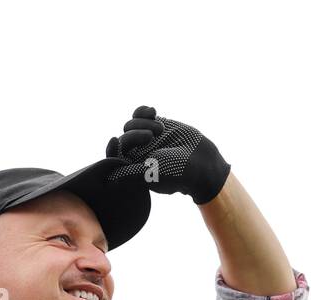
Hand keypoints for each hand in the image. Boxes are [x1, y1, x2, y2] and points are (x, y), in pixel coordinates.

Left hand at [105, 105, 230, 204]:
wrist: (202, 161)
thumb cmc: (177, 172)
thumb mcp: (151, 175)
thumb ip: (129, 174)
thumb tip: (108, 178)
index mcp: (132, 169)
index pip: (113, 157)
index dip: (111, 148)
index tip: (114, 140)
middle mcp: (137, 154)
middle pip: (123, 139)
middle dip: (134, 135)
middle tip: (151, 137)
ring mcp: (146, 138)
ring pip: (130, 125)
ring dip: (142, 123)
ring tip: (160, 129)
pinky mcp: (156, 125)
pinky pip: (140, 114)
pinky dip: (143, 111)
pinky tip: (153, 111)